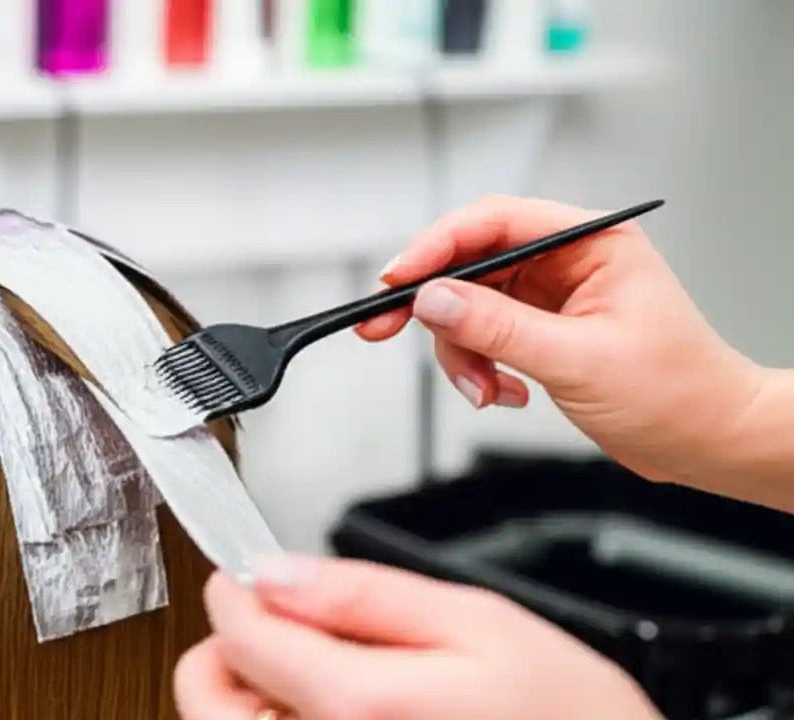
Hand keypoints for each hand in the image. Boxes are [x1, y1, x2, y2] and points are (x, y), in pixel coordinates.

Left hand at [175, 556, 658, 719]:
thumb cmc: (564, 716)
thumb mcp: (475, 623)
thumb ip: (363, 595)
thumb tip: (278, 572)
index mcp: (359, 706)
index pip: (239, 636)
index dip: (234, 590)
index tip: (244, 574)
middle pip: (206, 697)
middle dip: (228, 649)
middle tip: (273, 624)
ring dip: (251, 690)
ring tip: (317, 668)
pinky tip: (336, 708)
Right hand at [356, 195, 767, 486]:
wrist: (706, 441)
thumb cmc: (677, 392)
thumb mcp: (577, 358)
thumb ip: (498, 326)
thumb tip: (435, 298)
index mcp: (590, 241)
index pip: (494, 222)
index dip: (436, 246)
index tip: (397, 278)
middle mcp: (567, 260)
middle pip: (470, 263)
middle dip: (435, 307)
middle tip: (384, 327)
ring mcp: (550, 296)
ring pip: (468, 306)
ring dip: (462, 353)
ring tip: (485, 390)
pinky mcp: (539, 329)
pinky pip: (481, 336)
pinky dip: (478, 368)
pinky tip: (505, 393)